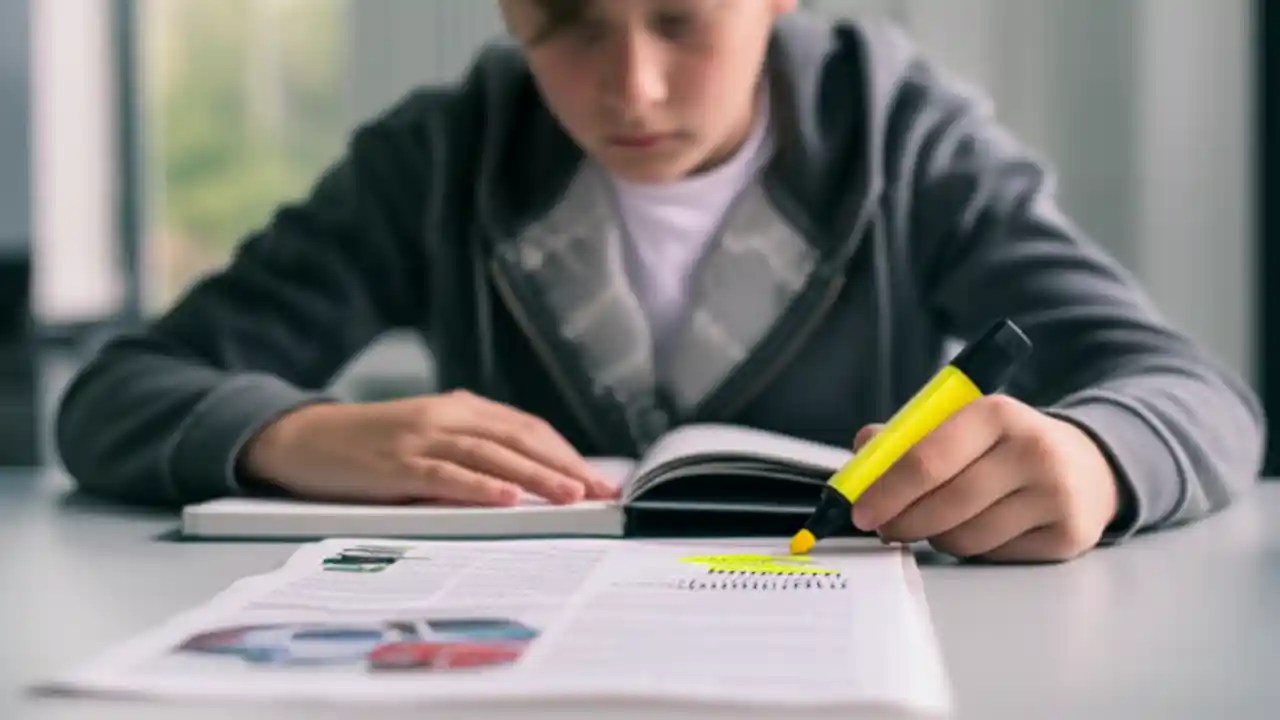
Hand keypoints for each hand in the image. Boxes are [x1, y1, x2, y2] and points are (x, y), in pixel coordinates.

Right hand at [242, 390, 618, 505]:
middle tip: (602, 493)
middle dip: (566, 467)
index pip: (527, 428)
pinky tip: (508, 499)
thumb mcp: (429, 439)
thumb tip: (527, 483)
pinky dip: (481, 486)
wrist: (302, 438)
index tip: (599, 480)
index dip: (566, 453)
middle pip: (520, 439)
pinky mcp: (397, 464)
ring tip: (572, 496)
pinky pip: (447, 474)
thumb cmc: (372, 446)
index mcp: (462, 408)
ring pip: (492, 455)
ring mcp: (422, 438)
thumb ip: (472, 451)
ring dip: (536, 476)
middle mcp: (448, 416)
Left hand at [850, 395, 1120, 561]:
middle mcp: (1032, 451)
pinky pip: (993, 556)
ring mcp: (1055, 496)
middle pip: (945, 504)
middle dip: (903, 522)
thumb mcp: (963, 424)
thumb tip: (863, 449)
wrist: (1088, 466)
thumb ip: (908, 436)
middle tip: (886, 527)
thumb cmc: (1007, 446)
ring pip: (966, 537)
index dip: (887, 490)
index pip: (928, 459)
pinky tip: (976, 529)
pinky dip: (972, 549)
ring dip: (937, 537)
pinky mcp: (1068, 536)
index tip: (860, 510)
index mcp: (996, 413)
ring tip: (936, 523)